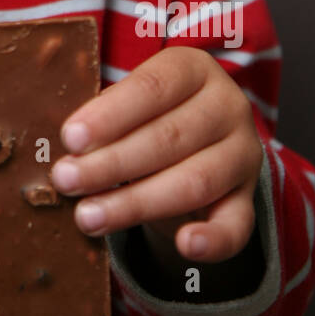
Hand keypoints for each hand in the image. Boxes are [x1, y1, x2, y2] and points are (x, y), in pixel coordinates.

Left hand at [50, 47, 263, 262]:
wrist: (197, 140)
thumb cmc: (146, 114)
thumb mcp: (129, 100)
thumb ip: (105, 115)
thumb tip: (68, 146)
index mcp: (193, 69)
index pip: (152, 87)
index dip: (109, 114)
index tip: (69, 138)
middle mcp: (227, 106)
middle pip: (169, 137)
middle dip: (111, 163)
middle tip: (66, 180)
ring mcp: (243, 153)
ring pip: (195, 182)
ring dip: (137, 203)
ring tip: (89, 216)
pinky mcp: (248, 198)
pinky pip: (238, 225)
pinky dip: (213, 240)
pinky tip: (184, 245)